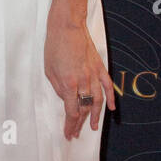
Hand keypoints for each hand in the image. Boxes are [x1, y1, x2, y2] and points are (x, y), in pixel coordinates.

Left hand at [44, 20, 114, 138]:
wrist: (67, 27)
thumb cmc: (55, 46)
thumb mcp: (49, 71)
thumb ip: (58, 88)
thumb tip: (66, 99)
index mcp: (68, 84)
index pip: (72, 111)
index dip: (70, 125)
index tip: (68, 133)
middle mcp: (83, 81)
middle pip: (84, 109)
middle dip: (80, 124)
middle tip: (76, 134)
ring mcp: (93, 74)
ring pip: (97, 101)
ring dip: (96, 116)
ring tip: (94, 127)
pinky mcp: (99, 67)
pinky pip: (107, 85)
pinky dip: (111, 98)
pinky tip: (111, 108)